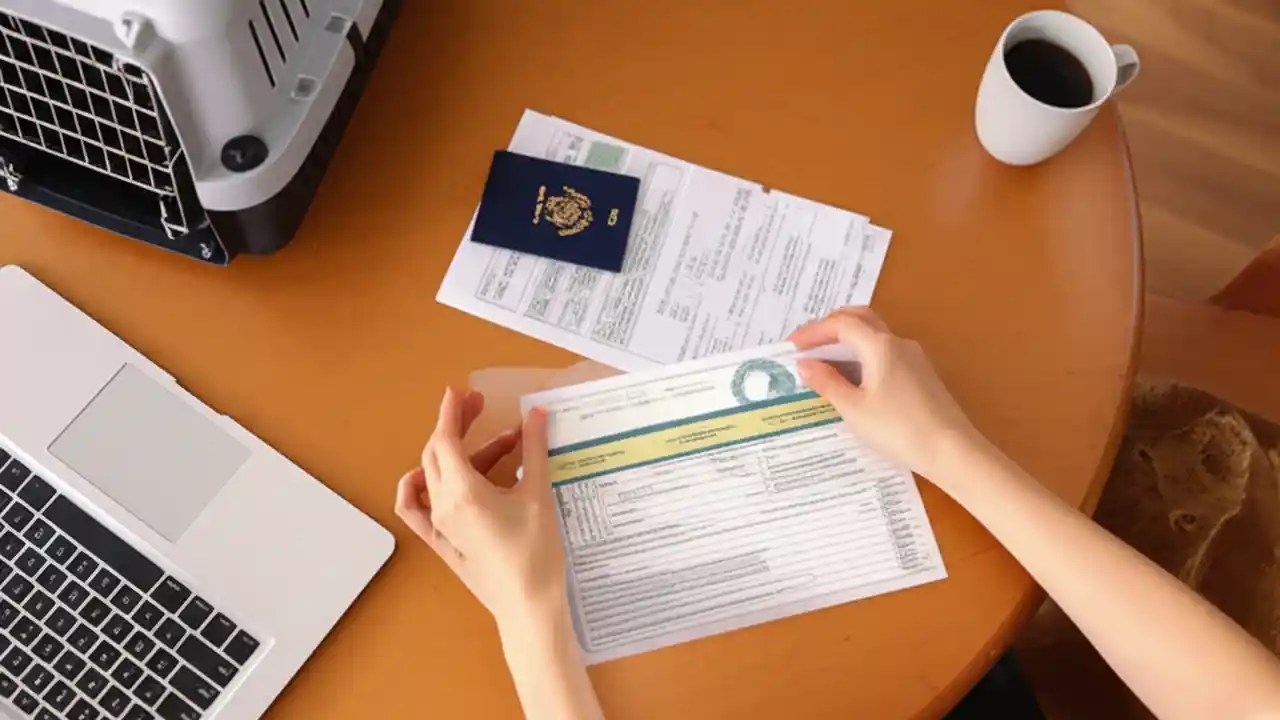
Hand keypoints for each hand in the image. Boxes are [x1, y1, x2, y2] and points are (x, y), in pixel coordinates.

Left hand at [395, 388, 567, 634]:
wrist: (529, 606)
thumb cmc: (537, 555)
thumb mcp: (538, 495)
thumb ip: (534, 450)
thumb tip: (536, 415)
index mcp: (464, 493)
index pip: (445, 440)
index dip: (451, 412)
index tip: (460, 392)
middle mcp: (444, 507)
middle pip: (437, 453)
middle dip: (456, 426)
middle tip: (482, 408)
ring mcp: (439, 526)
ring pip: (434, 476)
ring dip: (456, 454)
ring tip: (497, 445)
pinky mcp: (442, 542)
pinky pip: (415, 510)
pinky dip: (418, 487)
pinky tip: (433, 477)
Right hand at [789, 307, 983, 484]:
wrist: (952, 451)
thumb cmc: (899, 430)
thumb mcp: (854, 409)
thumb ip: (828, 383)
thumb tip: (804, 364)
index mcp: (880, 346)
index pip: (841, 324)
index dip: (813, 331)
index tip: (791, 347)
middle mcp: (898, 343)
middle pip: (860, 319)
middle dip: (830, 326)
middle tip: (807, 345)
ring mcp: (913, 357)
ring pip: (874, 334)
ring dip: (847, 340)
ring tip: (824, 361)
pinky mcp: (921, 373)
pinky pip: (885, 352)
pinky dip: (863, 354)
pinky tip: (852, 378)